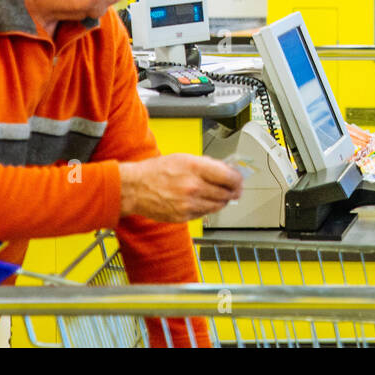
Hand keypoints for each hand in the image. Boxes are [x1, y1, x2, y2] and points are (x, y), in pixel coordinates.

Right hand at [119, 154, 242, 221]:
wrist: (134, 188)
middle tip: (234, 190)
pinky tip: (203, 201)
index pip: (228, 176)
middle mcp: (193, 186)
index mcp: (195, 167)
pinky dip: (207, 208)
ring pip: (218, 205)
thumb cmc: (156, 171)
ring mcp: (189, 203)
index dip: (238, 179)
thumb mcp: (183, 158)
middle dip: (233, 191)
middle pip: (226, 192)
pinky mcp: (184, 216)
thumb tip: (225, 170)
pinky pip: (204, 213)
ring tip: (221, 196)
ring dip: (222, 201)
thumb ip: (206, 164)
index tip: (239, 180)